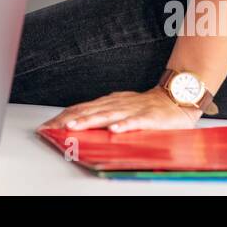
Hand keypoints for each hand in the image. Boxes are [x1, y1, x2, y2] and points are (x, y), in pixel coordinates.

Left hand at [40, 87, 202, 132]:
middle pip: (89, 110)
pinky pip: (136, 122)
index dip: (63, 116)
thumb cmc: (148, 105)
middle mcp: (118, 104)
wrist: (178, 95)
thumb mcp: (121, 107)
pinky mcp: (150, 117)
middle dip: (69, 120)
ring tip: (74, 127)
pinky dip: (124, 126)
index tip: (47, 126)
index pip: (81, 107)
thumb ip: (102, 113)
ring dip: (90, 121)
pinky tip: (114, 131)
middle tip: (52, 128)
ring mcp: (133, 109)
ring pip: (108, 115)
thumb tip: (78, 120)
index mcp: (109, 102)